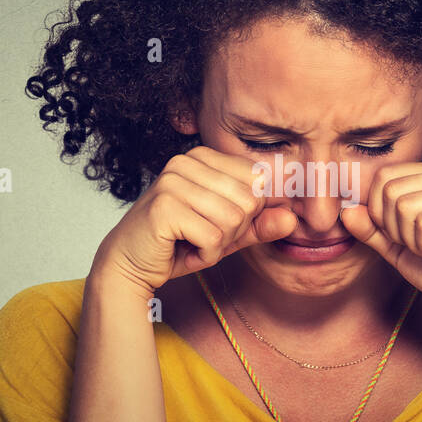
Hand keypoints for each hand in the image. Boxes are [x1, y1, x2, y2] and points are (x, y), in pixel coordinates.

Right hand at [92, 145, 297, 295]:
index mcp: (204, 157)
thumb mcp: (228, 233)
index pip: (259, 182)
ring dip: (218, 244)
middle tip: (203, 236)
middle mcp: (187, 161)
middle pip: (250, 201)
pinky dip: (205, 254)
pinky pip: (213, 237)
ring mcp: (173, 181)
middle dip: (233, 231)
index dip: (247, 214)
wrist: (130, 264)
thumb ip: (259, 224)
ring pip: (233, 220)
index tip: (216, 223)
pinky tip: (182, 249)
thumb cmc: (179, 243)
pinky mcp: (164, 207)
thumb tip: (292, 219)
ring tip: (192, 242)